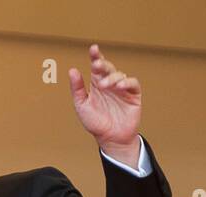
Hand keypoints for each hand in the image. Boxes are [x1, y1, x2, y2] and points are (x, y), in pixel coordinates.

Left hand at [69, 44, 141, 162]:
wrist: (110, 139)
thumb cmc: (95, 123)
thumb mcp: (82, 105)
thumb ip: (77, 89)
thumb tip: (72, 70)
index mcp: (97, 83)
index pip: (97, 66)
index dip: (96, 56)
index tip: (93, 49)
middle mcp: (110, 83)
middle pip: (108, 67)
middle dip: (103, 64)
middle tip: (96, 65)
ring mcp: (122, 88)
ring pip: (119, 74)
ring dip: (112, 77)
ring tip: (105, 86)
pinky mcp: (133, 95)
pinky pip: (132, 83)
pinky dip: (127, 82)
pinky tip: (120, 86)